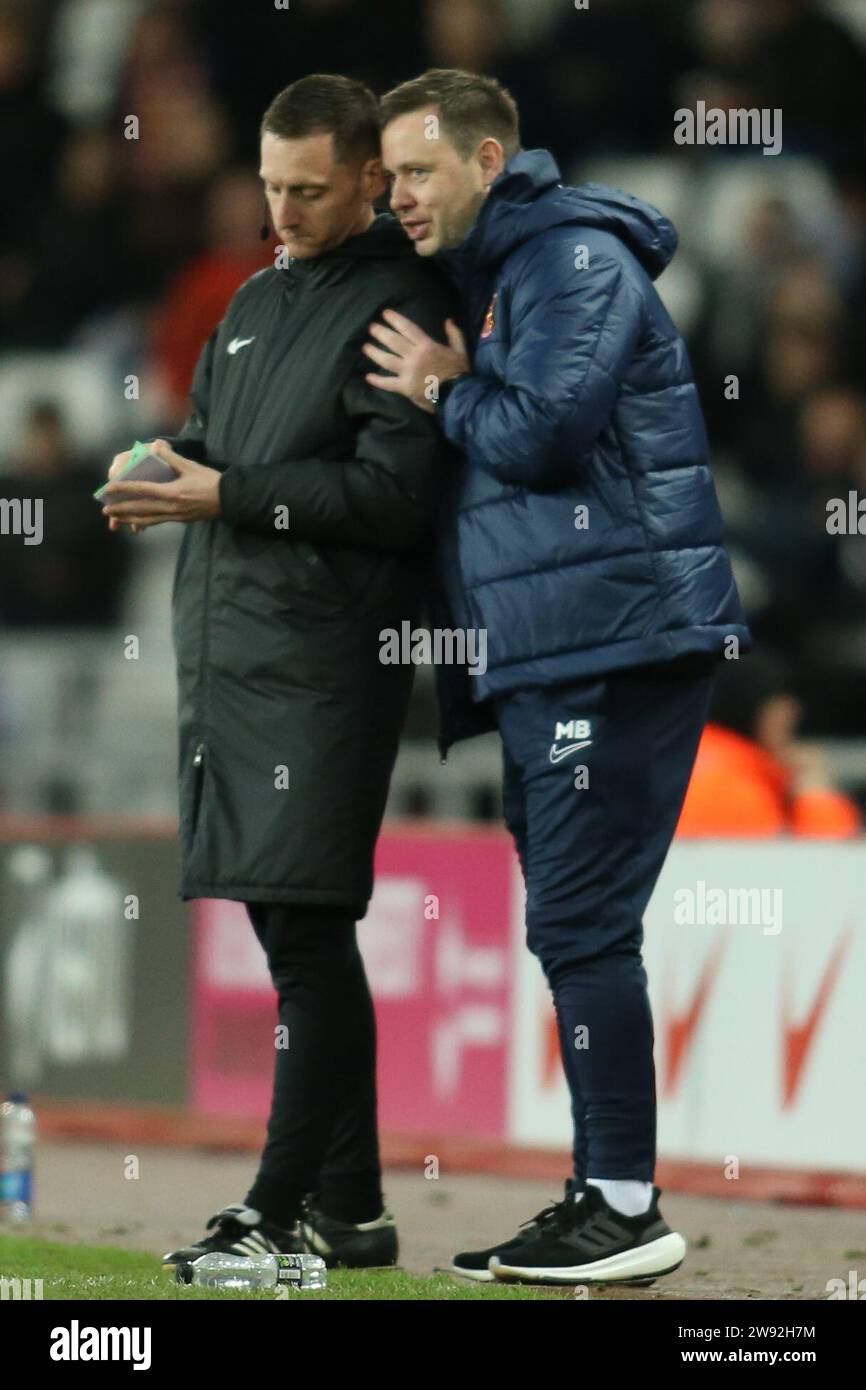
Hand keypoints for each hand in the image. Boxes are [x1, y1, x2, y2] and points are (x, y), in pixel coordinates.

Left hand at [101, 439, 221, 530]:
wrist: (229, 500)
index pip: (142, 490)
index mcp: (172, 492)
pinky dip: (144, 522)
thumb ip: (171, 457)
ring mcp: (175, 515)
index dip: (123, 489)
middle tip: (106, 509)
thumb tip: (156, 445)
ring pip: (147, 519)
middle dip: (122, 509)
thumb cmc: (210, 481)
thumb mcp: (191, 466)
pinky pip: (158, 522)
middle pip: (141, 509)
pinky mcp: (180, 519)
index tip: (109, 489)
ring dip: (130, 519)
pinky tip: (137, 522)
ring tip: (117, 519)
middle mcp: (171, 507)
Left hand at [364, 310, 469, 412]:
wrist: (457, 395)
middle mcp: (414, 356)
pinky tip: (368, 376)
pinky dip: (377, 380)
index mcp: (427, 346)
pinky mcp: (405, 387)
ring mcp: (408, 372)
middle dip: (381, 333)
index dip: (395, 319)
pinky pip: (388, 383)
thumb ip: (454, 334)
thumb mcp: (460, 350)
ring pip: (387, 360)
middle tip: (371, 327)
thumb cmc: (459, 373)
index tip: (385, 313)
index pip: (408, 328)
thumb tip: (448, 320)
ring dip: (374, 352)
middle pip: (393, 341)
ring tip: (365, 347)